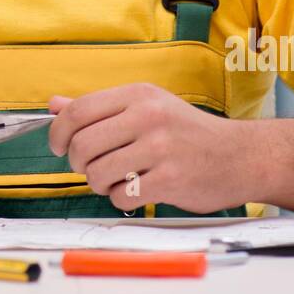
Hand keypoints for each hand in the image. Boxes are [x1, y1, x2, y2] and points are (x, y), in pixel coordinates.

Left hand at [47, 83, 252, 214]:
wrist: (240, 156)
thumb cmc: (189, 132)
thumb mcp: (146, 106)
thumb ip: (99, 108)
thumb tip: (54, 105)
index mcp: (138, 95)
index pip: (78, 111)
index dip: (58, 133)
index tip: (58, 146)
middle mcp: (148, 116)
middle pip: (83, 145)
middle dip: (78, 163)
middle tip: (90, 167)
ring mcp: (160, 148)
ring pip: (98, 174)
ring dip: (100, 184)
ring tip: (118, 179)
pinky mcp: (170, 180)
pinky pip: (122, 196)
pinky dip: (122, 198)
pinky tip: (138, 190)